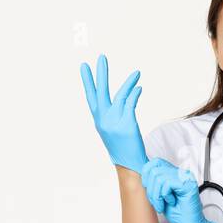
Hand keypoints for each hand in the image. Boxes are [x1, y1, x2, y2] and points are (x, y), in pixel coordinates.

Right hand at [80, 53, 147, 172]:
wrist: (130, 165)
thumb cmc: (123, 147)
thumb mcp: (113, 129)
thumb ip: (114, 113)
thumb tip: (128, 95)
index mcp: (99, 120)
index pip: (91, 97)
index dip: (87, 81)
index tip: (84, 66)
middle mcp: (104, 120)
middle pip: (100, 92)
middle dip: (101, 74)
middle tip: (101, 57)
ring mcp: (114, 122)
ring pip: (120, 96)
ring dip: (128, 83)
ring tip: (137, 72)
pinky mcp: (127, 125)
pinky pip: (131, 104)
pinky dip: (135, 94)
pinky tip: (139, 86)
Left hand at [141, 158, 222, 222]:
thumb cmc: (177, 213)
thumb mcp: (159, 196)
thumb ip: (153, 183)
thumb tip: (142, 176)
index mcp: (174, 174)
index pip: (156, 162)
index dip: (147, 174)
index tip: (147, 188)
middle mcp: (181, 173)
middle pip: (155, 169)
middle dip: (150, 189)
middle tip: (156, 202)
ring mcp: (185, 177)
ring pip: (159, 177)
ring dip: (156, 194)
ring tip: (162, 204)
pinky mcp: (188, 184)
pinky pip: (167, 183)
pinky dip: (164, 195)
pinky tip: (171, 202)